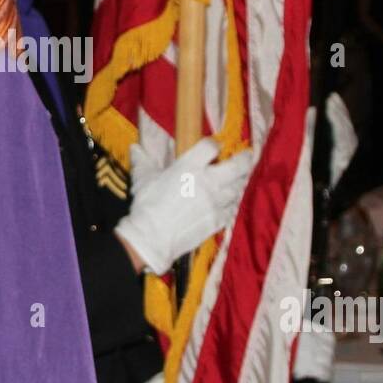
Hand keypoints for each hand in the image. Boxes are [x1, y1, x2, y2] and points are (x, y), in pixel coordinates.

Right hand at [115, 138, 253, 275]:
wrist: (151, 238)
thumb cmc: (146, 205)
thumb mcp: (142, 178)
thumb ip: (142, 161)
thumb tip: (135, 148)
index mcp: (189, 166)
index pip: (211, 147)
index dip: (214, 145)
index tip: (214, 147)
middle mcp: (208, 181)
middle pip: (237, 165)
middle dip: (245, 159)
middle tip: (247, 156)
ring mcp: (215, 202)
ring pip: (238, 187)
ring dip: (239, 182)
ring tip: (238, 180)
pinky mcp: (217, 220)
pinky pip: (232, 209)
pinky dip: (231, 204)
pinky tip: (228, 203)